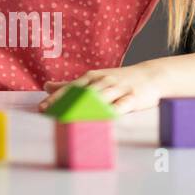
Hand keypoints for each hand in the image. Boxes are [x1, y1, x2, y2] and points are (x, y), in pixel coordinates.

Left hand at [37, 63, 169, 115]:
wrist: (151, 75)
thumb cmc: (118, 79)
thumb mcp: (94, 79)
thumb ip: (70, 85)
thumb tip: (46, 86)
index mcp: (91, 77)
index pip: (70, 89)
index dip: (56, 98)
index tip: (42, 108)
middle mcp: (102, 82)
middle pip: (82, 94)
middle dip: (67, 105)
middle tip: (53, 115)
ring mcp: (118, 89)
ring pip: (100, 99)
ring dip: (86, 109)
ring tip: (73, 118)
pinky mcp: (133, 98)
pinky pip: (122, 105)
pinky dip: (112, 111)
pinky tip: (104, 118)